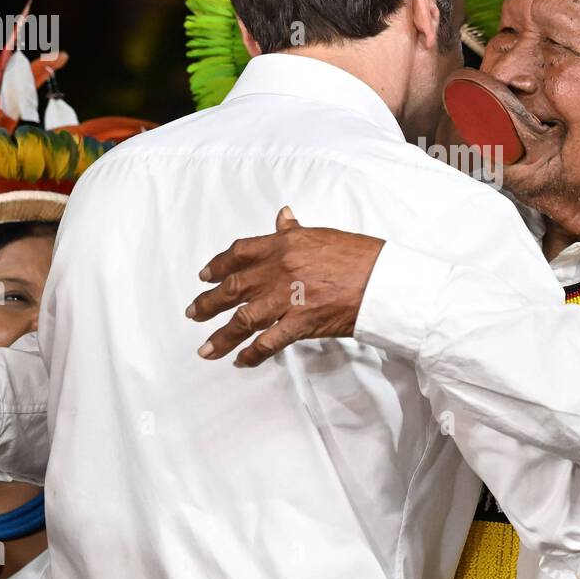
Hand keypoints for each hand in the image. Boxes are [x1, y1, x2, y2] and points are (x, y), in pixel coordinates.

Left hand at [187, 207, 384, 366]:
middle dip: (209, 303)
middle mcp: (279, 270)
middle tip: (194, 313)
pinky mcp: (301, 323)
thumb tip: (283, 217)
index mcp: (285, 244)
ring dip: (221, 336)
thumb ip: (296, 231)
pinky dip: (252, 355)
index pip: (241, 253)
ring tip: (205, 349)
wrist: (385, 281)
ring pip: (243, 320)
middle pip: (234, 288)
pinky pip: (268, 342)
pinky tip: (241, 361)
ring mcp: (288, 298)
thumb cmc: (361, 256)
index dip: (218, 265)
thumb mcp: (324, 236)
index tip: (205, 275)